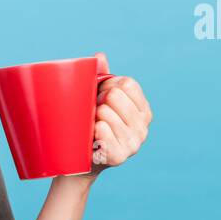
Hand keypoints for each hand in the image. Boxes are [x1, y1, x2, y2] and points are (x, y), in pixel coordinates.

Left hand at [65, 53, 152, 180]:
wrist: (77, 163)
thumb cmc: (88, 127)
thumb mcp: (97, 101)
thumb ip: (101, 78)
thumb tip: (99, 56)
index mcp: (143, 111)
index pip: (128, 84)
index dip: (108, 84)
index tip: (98, 93)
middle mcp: (143, 127)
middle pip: (115, 95)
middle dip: (98, 99)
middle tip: (91, 113)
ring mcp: (134, 143)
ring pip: (105, 112)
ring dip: (91, 117)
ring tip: (89, 128)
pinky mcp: (119, 156)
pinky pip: (102, 130)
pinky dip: (92, 131)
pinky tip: (91, 139)